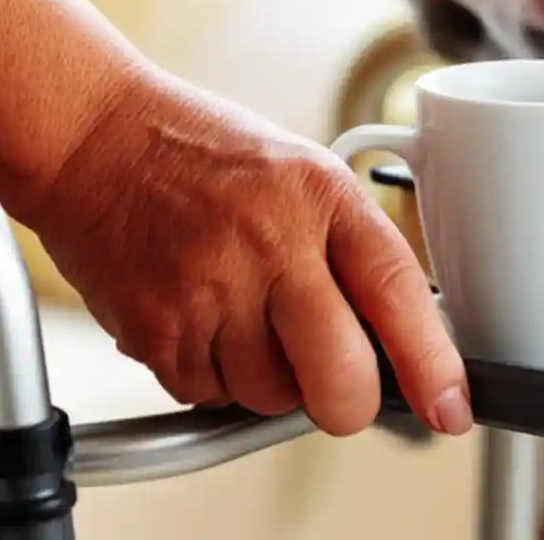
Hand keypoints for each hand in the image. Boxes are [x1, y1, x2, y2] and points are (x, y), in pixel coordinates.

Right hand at [31, 76, 471, 435]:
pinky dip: (214, 376)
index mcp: (321, 196)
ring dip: (271, 379)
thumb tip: (400, 341)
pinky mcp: (154, 328)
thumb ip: (352, 251)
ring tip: (244, 313)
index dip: (432, 363)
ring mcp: (208, 287)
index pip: (398, 293)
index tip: (450, 405)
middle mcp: (269, 241)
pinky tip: (202, 316)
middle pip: (339, 376)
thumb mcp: (305, 174)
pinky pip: (209, 396)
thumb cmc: (208, 157)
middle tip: (342, 389)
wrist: (93, 137)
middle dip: (349, 402)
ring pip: (271, 396)